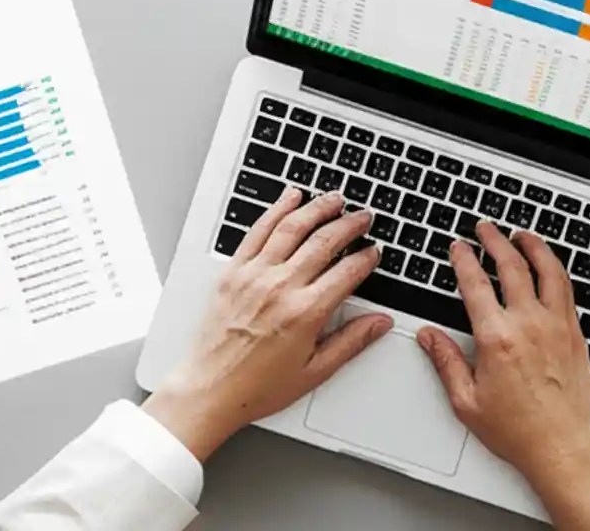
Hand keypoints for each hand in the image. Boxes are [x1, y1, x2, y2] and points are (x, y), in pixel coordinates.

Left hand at [144, 189, 392, 461]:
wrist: (208, 390)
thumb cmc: (257, 387)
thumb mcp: (315, 371)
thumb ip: (351, 342)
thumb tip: (380, 323)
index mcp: (305, 313)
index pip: (348, 271)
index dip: (367, 257)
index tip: (375, 251)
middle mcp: (280, 287)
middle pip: (324, 241)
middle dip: (350, 224)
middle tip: (364, 217)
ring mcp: (254, 276)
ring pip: (292, 227)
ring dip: (318, 208)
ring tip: (335, 199)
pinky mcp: (233, 272)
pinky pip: (258, 231)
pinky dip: (277, 210)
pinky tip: (290, 198)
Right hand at [417, 222, 589, 530]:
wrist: (563, 447)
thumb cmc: (519, 431)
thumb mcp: (467, 401)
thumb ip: (446, 362)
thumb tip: (430, 337)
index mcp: (497, 338)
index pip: (475, 284)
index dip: (463, 259)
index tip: (458, 247)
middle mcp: (529, 325)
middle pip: (511, 265)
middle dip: (494, 240)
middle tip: (485, 229)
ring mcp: (556, 326)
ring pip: (546, 269)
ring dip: (531, 245)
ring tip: (520, 234)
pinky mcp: (575, 333)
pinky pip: (566, 288)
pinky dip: (555, 268)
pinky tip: (549, 265)